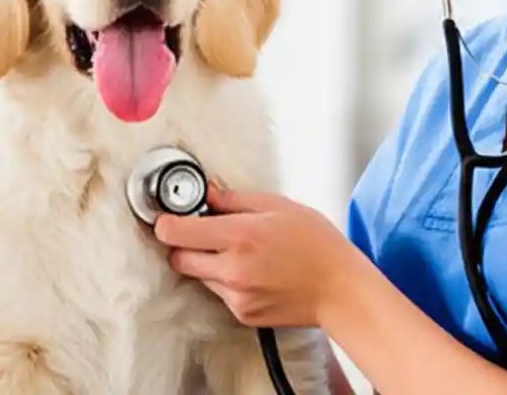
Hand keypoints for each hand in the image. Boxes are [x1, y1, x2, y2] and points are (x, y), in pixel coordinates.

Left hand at [153, 184, 358, 328]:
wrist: (339, 290)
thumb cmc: (318, 245)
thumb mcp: (280, 206)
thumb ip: (235, 198)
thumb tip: (207, 193)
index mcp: (240, 236)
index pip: (176, 232)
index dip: (167, 223)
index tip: (169, 217)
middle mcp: (232, 269)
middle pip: (178, 258)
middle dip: (184, 244)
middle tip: (203, 233)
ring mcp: (236, 295)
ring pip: (198, 276)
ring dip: (206, 263)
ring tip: (240, 253)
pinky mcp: (242, 314)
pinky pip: (218, 293)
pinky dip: (226, 281)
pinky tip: (252, 272)